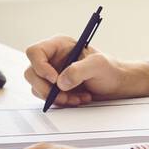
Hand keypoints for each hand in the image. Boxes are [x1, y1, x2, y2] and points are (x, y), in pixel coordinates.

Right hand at [23, 35, 148, 107]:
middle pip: (31, 73)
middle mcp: (52, 59)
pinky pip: (47, 98)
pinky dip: (61, 102)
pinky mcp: (54, 88)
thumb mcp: (98, 65)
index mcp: (59, 45)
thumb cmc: (110, 69)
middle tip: (63, 96)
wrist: (116, 85)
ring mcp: (51, 74)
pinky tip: (77, 99)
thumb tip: (60, 82)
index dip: (39, 66)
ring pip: (37, 88)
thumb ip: (79, 70)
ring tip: (76, 98)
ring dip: (55, 98)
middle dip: (46, 88)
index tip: (54, 79)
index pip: (35, 52)